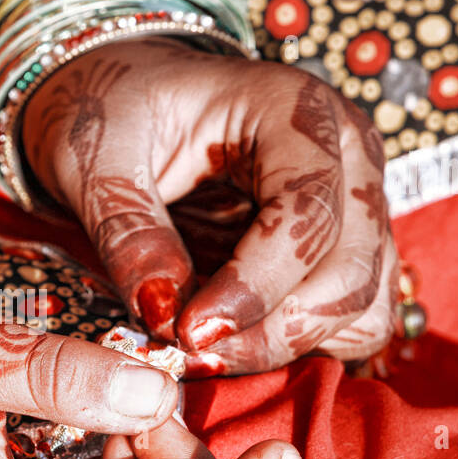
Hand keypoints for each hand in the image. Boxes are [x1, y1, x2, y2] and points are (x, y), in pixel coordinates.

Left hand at [24, 40, 397, 376]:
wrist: (129, 103)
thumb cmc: (115, 110)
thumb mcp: (96, 155)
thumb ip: (127, 230)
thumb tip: (162, 311)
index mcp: (295, 110)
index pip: (306, 214)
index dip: (253, 287)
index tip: (188, 331)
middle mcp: (347, 157)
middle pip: (349, 273)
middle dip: (272, 332)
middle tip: (192, 355)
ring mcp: (357, 206)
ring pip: (362, 306)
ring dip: (290, 348)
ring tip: (207, 354)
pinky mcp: (346, 251)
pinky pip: (355, 321)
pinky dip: (304, 349)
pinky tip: (235, 347)